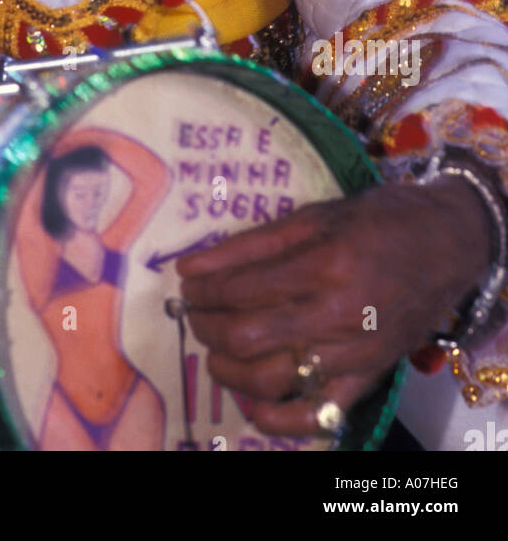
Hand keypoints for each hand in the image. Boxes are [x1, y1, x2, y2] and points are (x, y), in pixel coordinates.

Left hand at [176, 177, 491, 435]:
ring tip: (214, 350)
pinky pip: (316, 414)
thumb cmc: (380, 220)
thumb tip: (193, 266)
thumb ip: (252, 243)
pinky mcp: (368, 379)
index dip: (203, 290)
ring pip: (272, 378)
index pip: (243, 288)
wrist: (447, 245)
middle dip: (206, 326)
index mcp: (325, 265)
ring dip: (228, 368)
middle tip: (194, 313)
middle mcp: (339, 315)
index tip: (186, 284)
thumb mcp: (316, 215)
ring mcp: (354, 355)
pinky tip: (251, 404)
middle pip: (248, 336)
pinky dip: (277, 419)